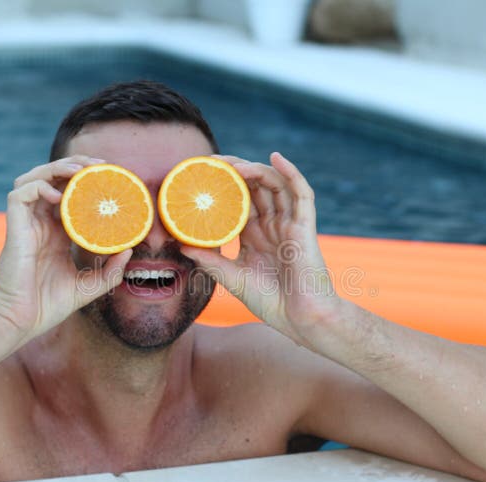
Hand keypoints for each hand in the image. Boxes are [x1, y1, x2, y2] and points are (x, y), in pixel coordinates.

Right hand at [0, 156, 131, 342]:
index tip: (112, 179)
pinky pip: (20, 194)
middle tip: (102, 165)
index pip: (71, 197)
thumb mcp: (88, 287)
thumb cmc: (47, 306)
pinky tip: (59, 194)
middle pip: (53, 180)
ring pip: (34, 178)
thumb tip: (130, 250)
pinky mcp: (14, 227)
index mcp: (56, 234)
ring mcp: (26, 224)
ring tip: (81, 169)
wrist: (18, 321)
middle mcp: (41, 224)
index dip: (88, 184)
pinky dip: (39, 186)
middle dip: (76, 166)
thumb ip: (110, 271)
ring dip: (56, 168)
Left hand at [181, 152, 338, 346]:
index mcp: (254, 235)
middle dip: (234, 171)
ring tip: (231, 164)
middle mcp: (271, 224)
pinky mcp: (305, 225)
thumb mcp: (232, 278)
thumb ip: (210, 260)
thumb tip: (180, 244)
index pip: (237, 201)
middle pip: (254, 187)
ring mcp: (289, 223)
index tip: (199, 177)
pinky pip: (301, 192)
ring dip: (254, 170)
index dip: (222, 187)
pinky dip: (291, 172)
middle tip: (211, 163)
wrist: (300, 320)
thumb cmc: (270, 302)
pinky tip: (275, 157)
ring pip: (274, 184)